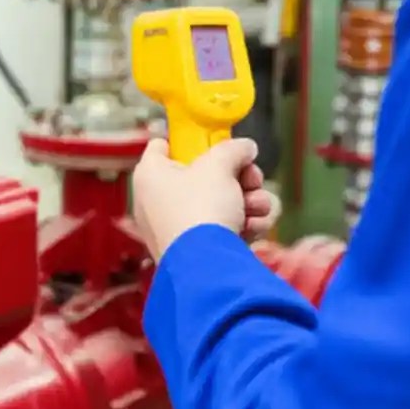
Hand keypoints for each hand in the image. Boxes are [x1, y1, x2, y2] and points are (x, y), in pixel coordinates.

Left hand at [132, 137, 280, 261]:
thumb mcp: (219, 166)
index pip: (163, 146)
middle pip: (202, 177)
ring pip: (218, 204)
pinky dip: (241, 226)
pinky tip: (255, 227)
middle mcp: (157, 201)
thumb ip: (234, 149)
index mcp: (151, 175)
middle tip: (252, 179)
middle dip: (236, 177)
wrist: (205, 266)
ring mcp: (176, 229)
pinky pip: (220, 230)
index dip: (191, 142)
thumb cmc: (201, 206)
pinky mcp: (194, 252)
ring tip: (258, 206)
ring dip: (247, 202)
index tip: (216, 145)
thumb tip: (245, 147)